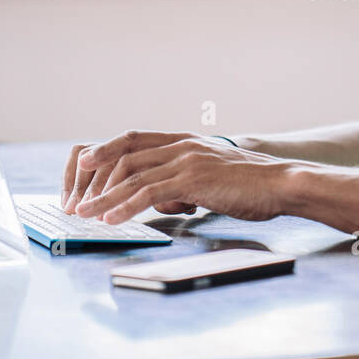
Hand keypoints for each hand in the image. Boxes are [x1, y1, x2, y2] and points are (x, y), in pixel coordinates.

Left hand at [60, 131, 289, 224]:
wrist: (282, 183)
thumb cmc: (254, 185)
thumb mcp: (215, 174)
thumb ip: (188, 179)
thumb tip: (166, 198)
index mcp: (186, 141)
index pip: (135, 139)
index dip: (106, 149)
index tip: (84, 163)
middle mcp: (183, 145)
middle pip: (126, 155)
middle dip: (96, 178)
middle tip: (76, 199)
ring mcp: (187, 161)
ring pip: (133, 175)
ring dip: (103, 197)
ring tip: (84, 214)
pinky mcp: (193, 180)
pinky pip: (150, 193)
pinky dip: (125, 206)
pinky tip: (111, 219)